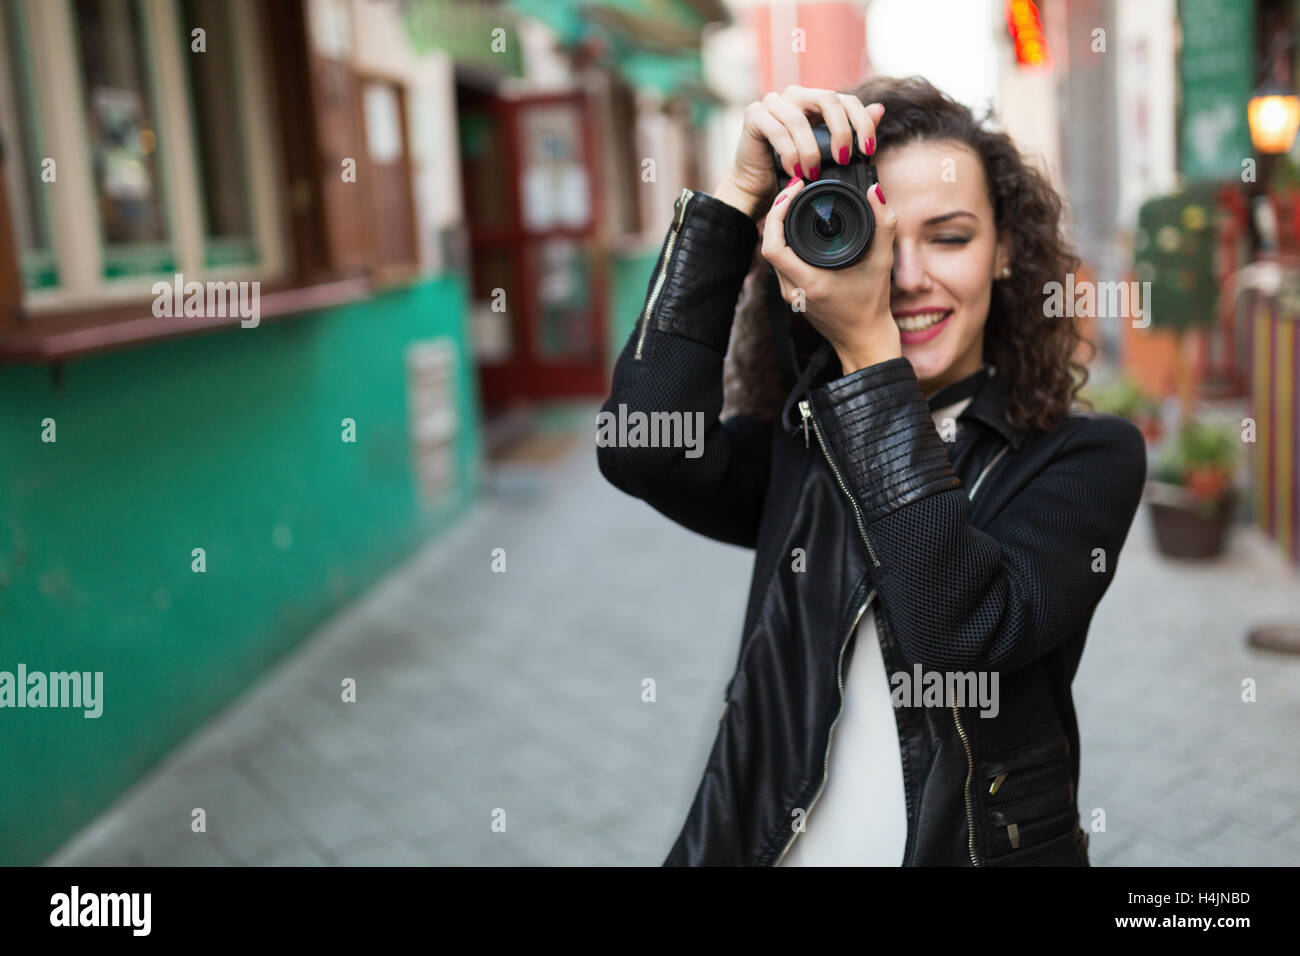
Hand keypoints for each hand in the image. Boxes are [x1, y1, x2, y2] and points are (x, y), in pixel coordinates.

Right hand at [715, 86, 883, 219]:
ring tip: (812, 173)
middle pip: (828, 99)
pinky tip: (794, 170)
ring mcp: (773, 103)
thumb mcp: (827, 155)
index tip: (868, 151)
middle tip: (843, 160)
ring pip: (799, 118)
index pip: (847, 100)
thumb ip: (851, 132)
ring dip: (810, 149)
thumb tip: (879, 109)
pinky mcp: (754, 115)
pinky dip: (788, 152)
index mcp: (815, 102)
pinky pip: (776, 130)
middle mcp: (795, 96)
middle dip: (841, 131)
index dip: (862, 123)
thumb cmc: (792, 171)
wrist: (756, 187)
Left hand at [762, 176, 900, 374]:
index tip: (793, 192)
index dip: (776, 214)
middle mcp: (792, 290)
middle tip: (794, 191)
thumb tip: (876, 191)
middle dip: (777, 214)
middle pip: (768, 245)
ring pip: (772, 255)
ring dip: (779, 228)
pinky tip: (797, 227)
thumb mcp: (883, 262)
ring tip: (795, 203)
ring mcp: (790, 294)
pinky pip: (780, 263)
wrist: (864, 340)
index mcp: (808, 282)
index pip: (773, 246)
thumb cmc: (873, 305)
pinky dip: (785, 242)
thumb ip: (883, 225)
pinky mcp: (793, 295)